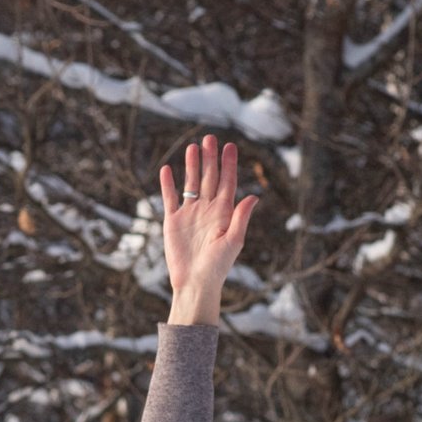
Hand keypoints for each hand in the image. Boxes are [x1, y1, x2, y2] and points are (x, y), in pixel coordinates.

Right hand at [159, 133, 260, 323]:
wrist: (195, 283)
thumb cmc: (217, 267)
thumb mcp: (233, 241)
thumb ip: (241, 218)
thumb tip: (254, 196)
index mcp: (224, 213)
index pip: (227, 182)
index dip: (228, 164)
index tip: (230, 146)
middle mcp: (207, 210)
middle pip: (209, 178)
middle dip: (210, 159)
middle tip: (210, 138)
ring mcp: (189, 214)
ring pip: (190, 184)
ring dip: (191, 166)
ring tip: (192, 147)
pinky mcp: (173, 222)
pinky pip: (170, 198)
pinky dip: (168, 185)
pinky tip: (167, 170)